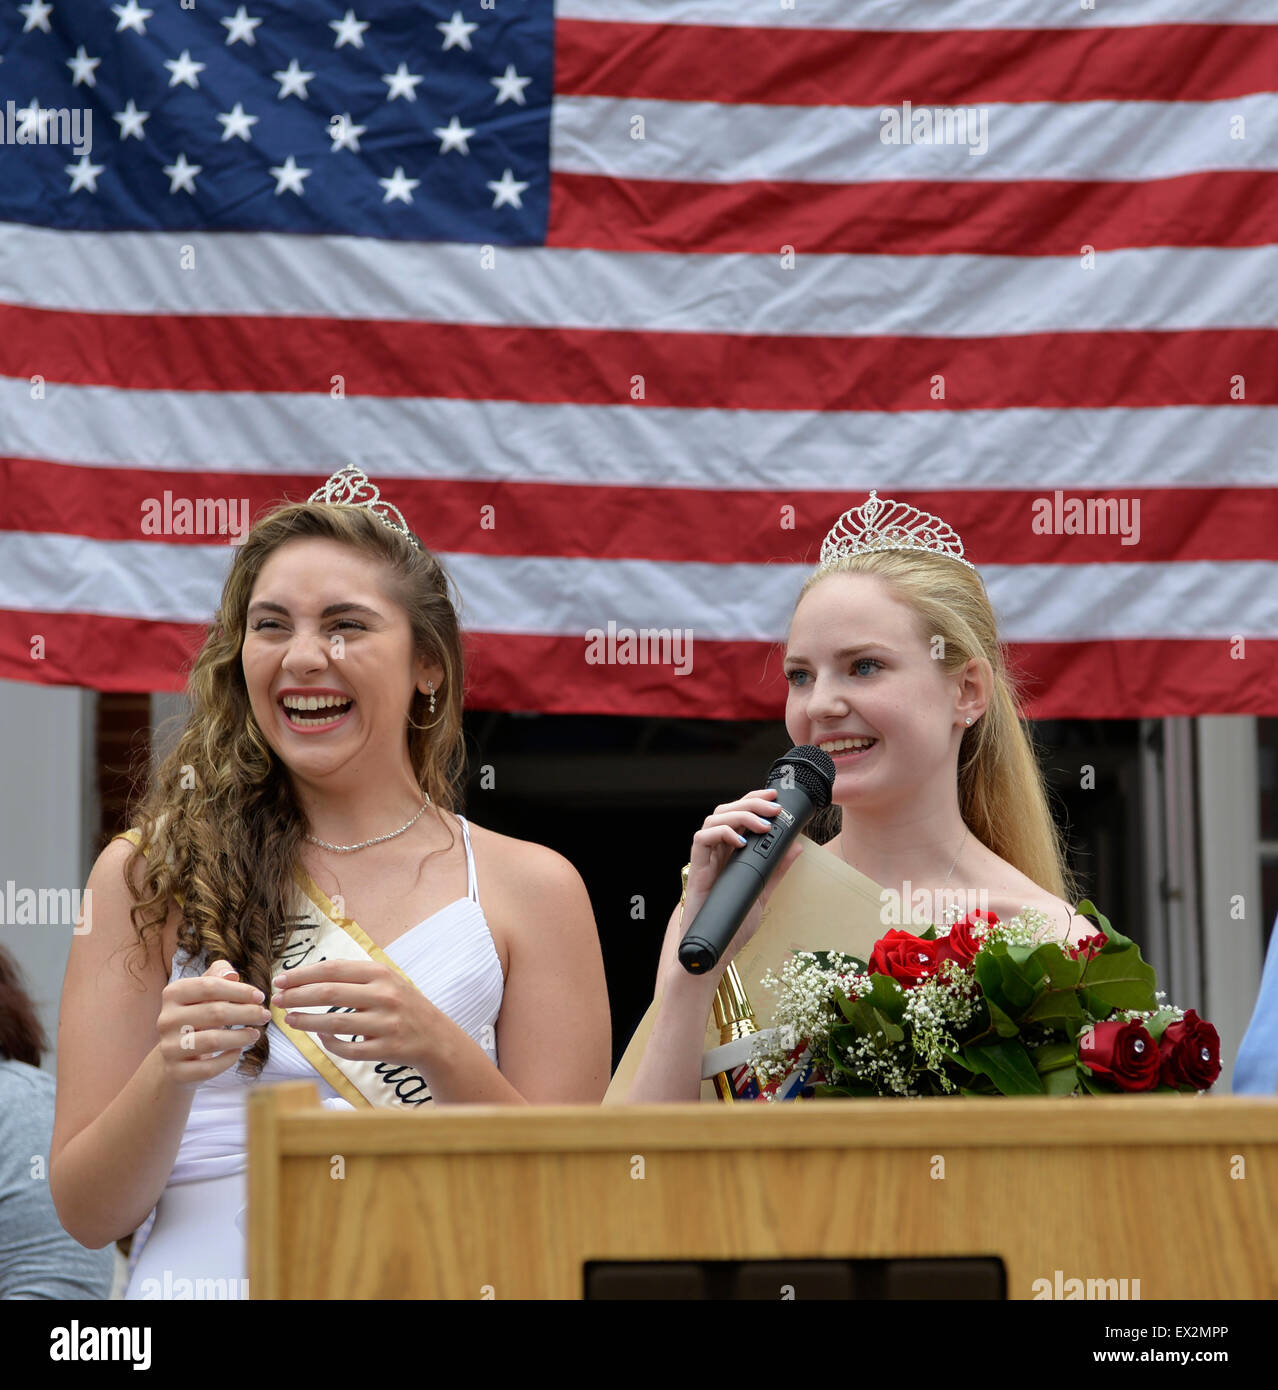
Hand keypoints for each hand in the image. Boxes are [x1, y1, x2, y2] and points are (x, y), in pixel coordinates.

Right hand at [156, 958, 270, 1086]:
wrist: (176, 1053)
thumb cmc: (198, 1015)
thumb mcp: (205, 991)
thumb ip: (218, 976)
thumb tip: (231, 975)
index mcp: (173, 993)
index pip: (209, 986)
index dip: (239, 991)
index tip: (260, 997)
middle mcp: (166, 1019)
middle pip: (215, 1012)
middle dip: (247, 1013)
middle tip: (265, 1015)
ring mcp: (168, 1047)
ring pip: (212, 1041)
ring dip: (241, 1037)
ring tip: (255, 1034)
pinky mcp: (175, 1071)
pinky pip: (208, 1067)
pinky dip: (228, 1059)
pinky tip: (238, 1051)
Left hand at [272, 959, 437, 1067]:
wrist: (436, 1036)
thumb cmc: (402, 1005)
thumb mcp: (386, 981)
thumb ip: (353, 977)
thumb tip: (306, 978)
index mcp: (381, 973)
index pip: (333, 969)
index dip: (303, 974)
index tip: (281, 979)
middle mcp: (384, 995)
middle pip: (329, 993)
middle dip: (297, 996)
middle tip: (277, 1000)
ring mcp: (386, 1023)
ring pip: (334, 1023)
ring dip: (306, 1021)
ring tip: (289, 1020)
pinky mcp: (387, 1049)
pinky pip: (348, 1049)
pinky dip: (329, 1043)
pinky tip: (319, 1037)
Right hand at [659, 788, 801, 992]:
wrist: (713, 950)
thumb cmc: (732, 924)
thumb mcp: (762, 893)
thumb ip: (776, 870)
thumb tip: (797, 847)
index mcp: (729, 852)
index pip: (738, 815)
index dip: (753, 801)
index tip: (775, 797)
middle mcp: (716, 851)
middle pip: (726, 811)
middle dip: (751, 803)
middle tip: (773, 808)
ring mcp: (705, 859)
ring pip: (713, 819)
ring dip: (739, 815)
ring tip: (762, 825)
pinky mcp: (697, 870)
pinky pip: (701, 840)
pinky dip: (720, 834)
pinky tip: (739, 842)